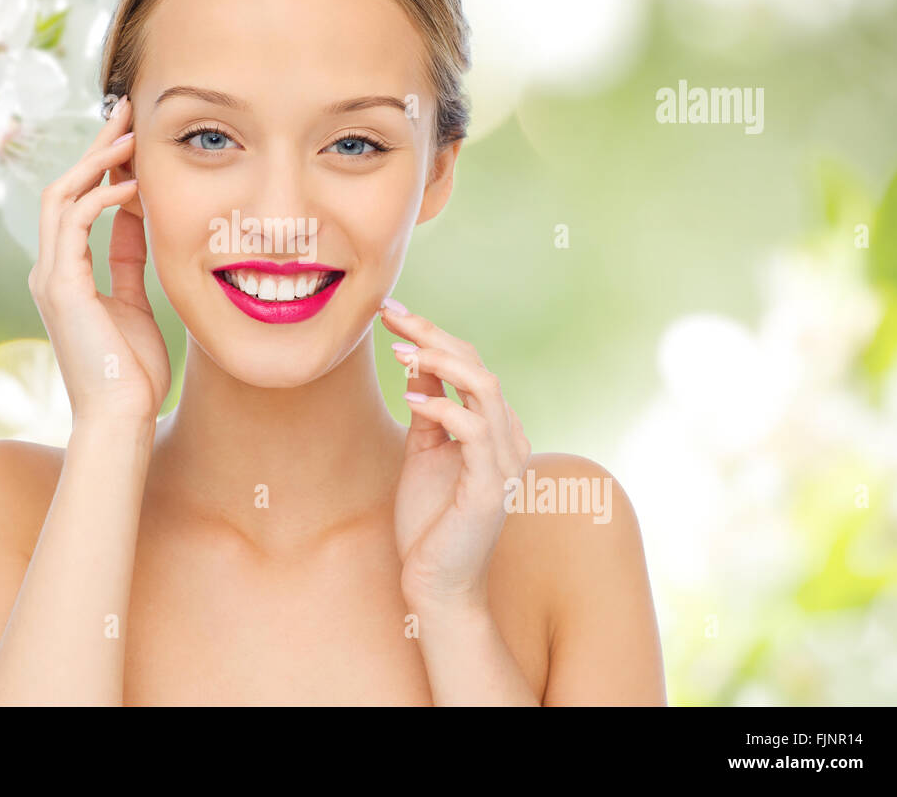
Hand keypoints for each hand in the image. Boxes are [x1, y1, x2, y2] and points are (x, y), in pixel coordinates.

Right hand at [29, 95, 170, 428]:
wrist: (120, 418)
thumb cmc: (132, 373)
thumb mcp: (135, 303)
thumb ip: (129, 261)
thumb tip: (138, 219)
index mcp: (65, 274)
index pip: (77, 203)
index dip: (103, 167)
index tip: (133, 138)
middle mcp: (49, 270)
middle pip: (64, 188)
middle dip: (96, 147)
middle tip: (126, 111)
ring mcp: (49, 276)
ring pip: (62, 196)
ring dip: (97, 161)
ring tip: (131, 135)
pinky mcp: (60, 286)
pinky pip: (75, 222)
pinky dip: (103, 197)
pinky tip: (133, 185)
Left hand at [380, 300, 532, 613]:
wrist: (436, 583)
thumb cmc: (430, 521)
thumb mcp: (424, 450)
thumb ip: (429, 407)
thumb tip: (418, 362)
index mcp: (494, 427)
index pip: (469, 363)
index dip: (431, 333)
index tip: (389, 312)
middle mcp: (507, 437)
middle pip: (477, 365)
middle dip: (432, 334)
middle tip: (388, 315)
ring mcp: (504, 461)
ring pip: (484, 388)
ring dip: (440, 362)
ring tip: (401, 351)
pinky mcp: (491, 486)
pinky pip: (474, 431)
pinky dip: (442, 407)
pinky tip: (410, 398)